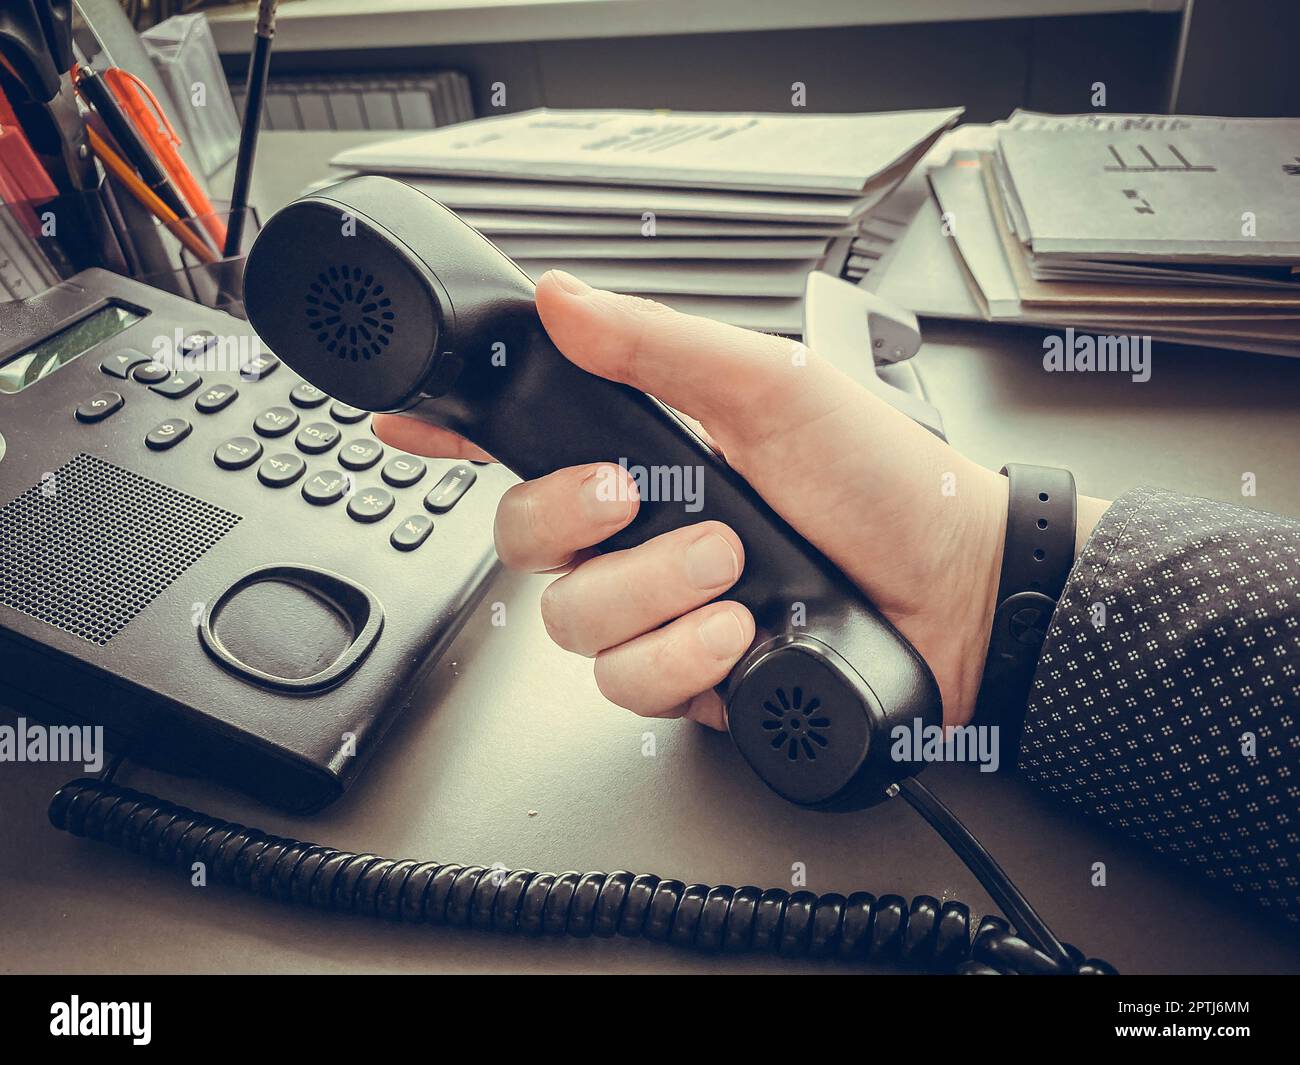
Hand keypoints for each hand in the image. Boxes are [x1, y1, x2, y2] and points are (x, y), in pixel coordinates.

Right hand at [375, 270, 1011, 729]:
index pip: (527, 439)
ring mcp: (659, 607)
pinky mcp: (684, 673)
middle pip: (521, 541)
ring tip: (729, 569)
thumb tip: (562, 298)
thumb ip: (660, 348)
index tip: (405, 421)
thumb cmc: (883, 482)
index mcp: (651, 450)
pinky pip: (625, 684)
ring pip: (569, 623)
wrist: (955, 592)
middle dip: (570, 522)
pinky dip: (678, 657)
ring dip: (650, 592)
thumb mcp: (774, 389)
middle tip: (637, 497)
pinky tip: (735, 631)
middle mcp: (640, 532)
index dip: (455, 434)